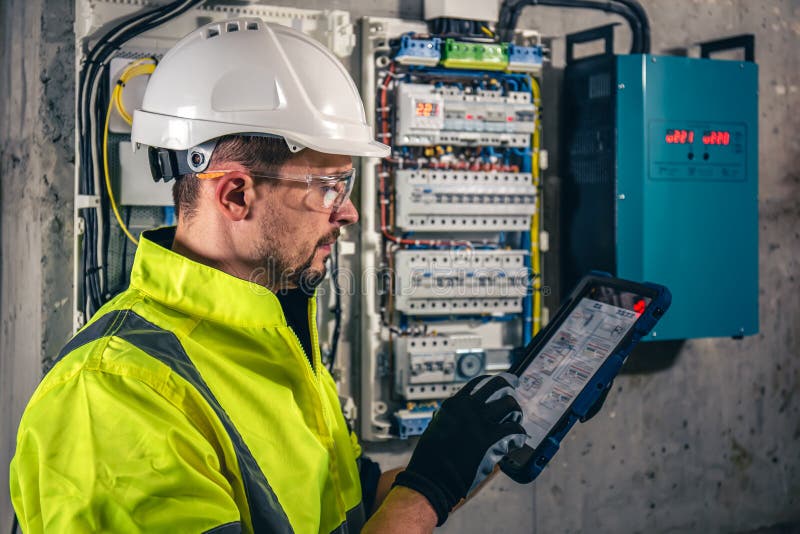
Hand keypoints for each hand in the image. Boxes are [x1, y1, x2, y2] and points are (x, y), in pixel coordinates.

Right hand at [392, 373, 527, 525]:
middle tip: (514, 402)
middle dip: (510, 392)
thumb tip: (457, 413)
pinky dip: (519, 436)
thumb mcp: (437, 427)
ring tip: (513, 424)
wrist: (433, 478)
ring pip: (511, 406)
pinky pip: (516, 431)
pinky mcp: (492, 440)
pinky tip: (516, 442)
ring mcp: (481, 422)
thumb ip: (451, 417)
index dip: (498, 381)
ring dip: (515, 415)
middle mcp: (468, 408)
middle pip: (500, 387)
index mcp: (454, 404)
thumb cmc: (431, 458)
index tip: (508, 381)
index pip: (480, 383)